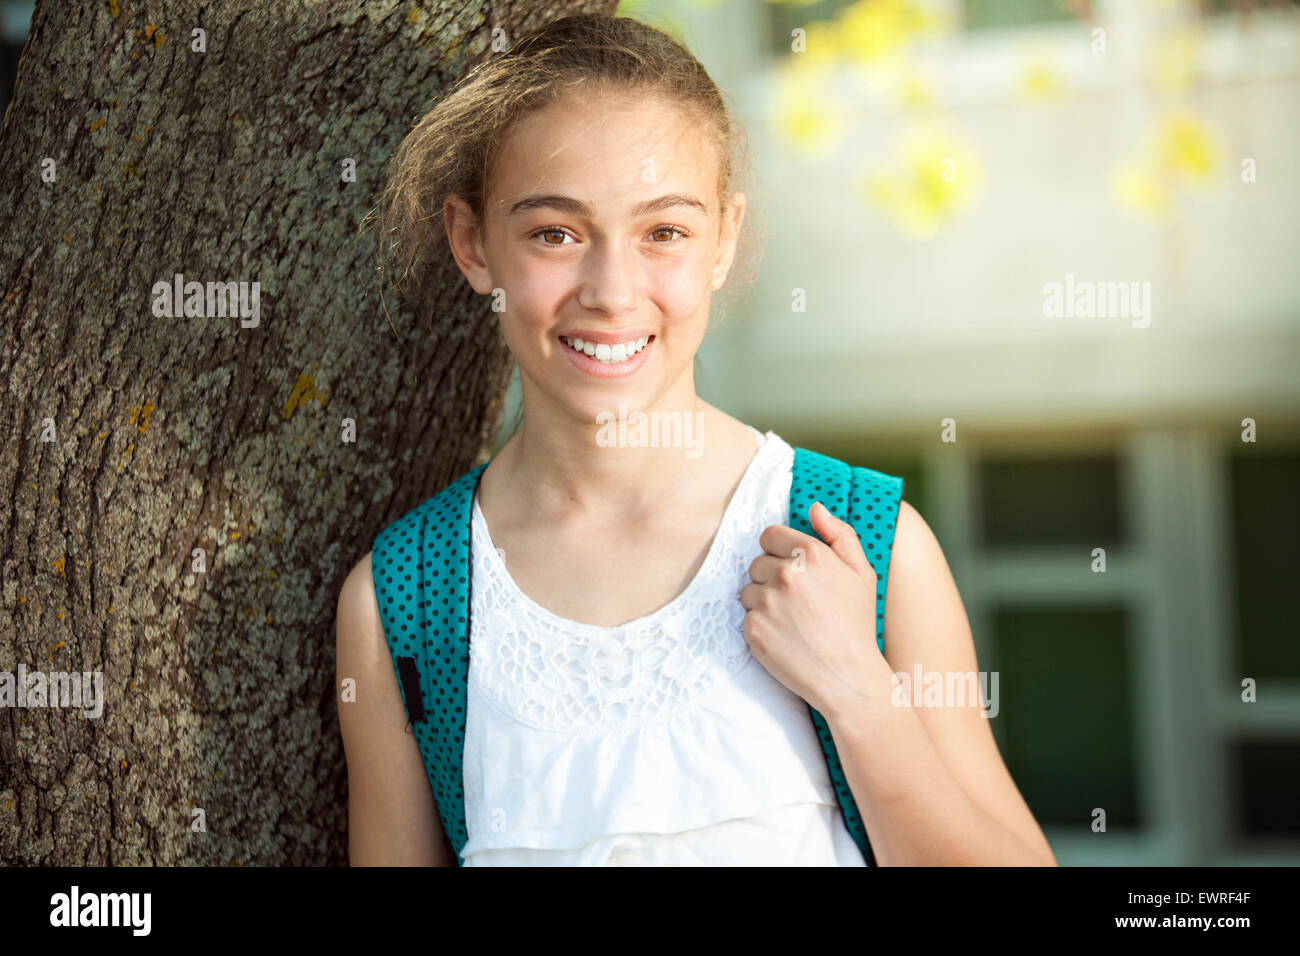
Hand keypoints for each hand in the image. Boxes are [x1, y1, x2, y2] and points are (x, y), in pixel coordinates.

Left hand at [739, 500, 891, 717]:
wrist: (848, 677)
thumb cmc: (856, 625)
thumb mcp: (861, 574)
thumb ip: (839, 535)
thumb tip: (814, 508)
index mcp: (811, 554)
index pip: (770, 535)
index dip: (779, 550)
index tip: (791, 568)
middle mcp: (786, 574)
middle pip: (757, 562)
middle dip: (772, 577)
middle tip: (797, 601)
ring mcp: (766, 602)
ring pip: (748, 590)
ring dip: (763, 601)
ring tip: (791, 620)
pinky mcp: (753, 629)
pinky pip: (746, 616)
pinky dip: (760, 625)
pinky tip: (784, 636)